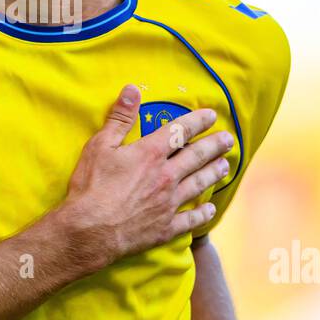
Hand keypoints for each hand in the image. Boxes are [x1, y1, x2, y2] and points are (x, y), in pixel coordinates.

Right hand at [54, 84, 234, 269]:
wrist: (90, 230)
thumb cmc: (91, 186)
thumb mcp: (99, 145)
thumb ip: (120, 118)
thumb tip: (132, 89)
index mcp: (151, 154)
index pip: (180, 131)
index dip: (197, 121)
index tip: (211, 115)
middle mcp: (166, 176)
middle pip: (197, 157)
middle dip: (215, 146)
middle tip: (229, 140)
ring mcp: (169, 203)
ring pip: (199, 184)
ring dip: (213, 173)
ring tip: (225, 166)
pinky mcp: (166, 227)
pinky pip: (191, 219)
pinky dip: (203, 214)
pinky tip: (210, 209)